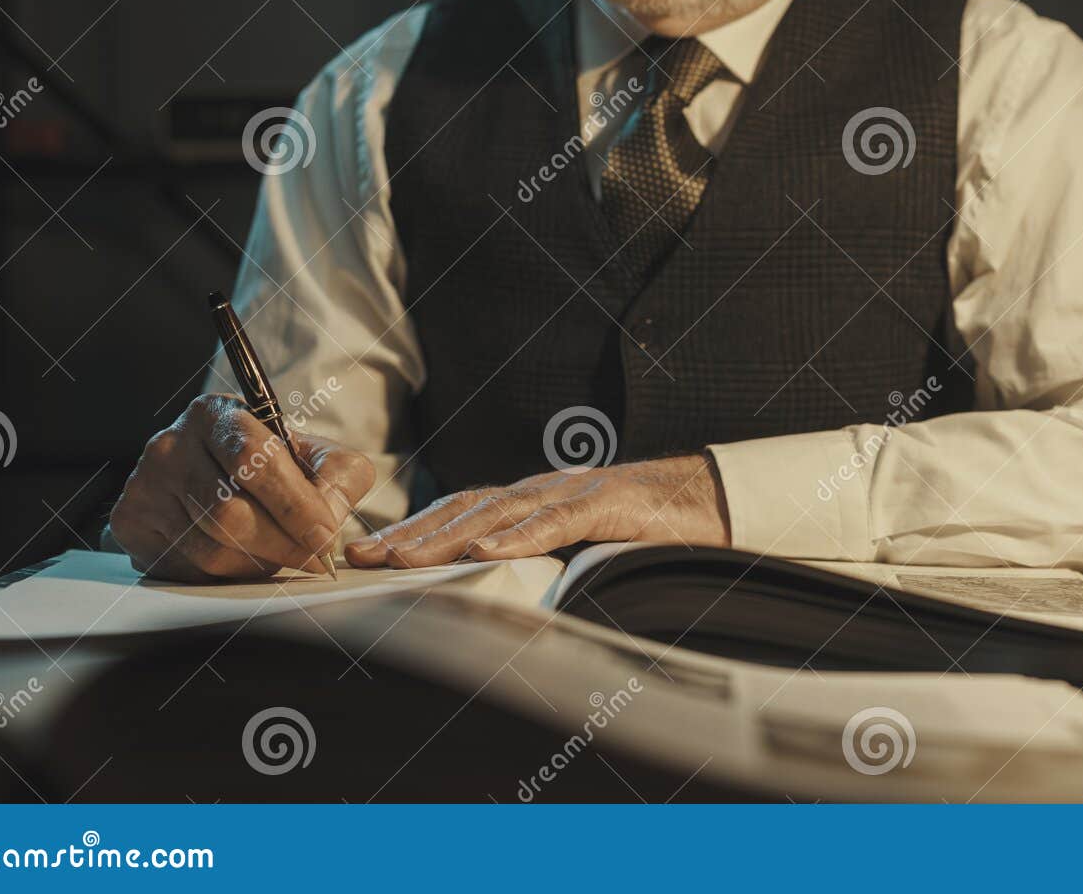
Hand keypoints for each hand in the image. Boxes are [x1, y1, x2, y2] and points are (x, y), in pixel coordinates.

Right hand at [108, 394, 374, 582]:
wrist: (218, 475)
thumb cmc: (274, 465)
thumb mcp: (318, 456)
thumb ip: (338, 477)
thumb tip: (326, 522)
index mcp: (216, 414)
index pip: (254, 459)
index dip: (294, 504)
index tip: (325, 536)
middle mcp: (169, 444)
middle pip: (228, 512)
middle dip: (282, 544)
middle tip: (313, 560)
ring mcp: (143, 485)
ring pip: (209, 548)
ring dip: (258, 564)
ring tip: (281, 556)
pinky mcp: (129, 523)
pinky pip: (187, 568)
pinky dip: (227, 574)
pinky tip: (244, 559)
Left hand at [343, 453, 730, 567]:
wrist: (721, 500)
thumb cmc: (656, 529)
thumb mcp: (589, 548)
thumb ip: (547, 560)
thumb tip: (496, 593)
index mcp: (541, 500)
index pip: (466, 510)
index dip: (417, 528)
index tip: (370, 552)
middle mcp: (550, 489)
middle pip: (468, 507)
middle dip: (411, 533)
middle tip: (361, 557)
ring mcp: (580, 492)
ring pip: (501, 511)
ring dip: (447, 535)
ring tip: (403, 559)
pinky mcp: (613, 505)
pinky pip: (559, 520)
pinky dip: (521, 536)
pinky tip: (486, 551)